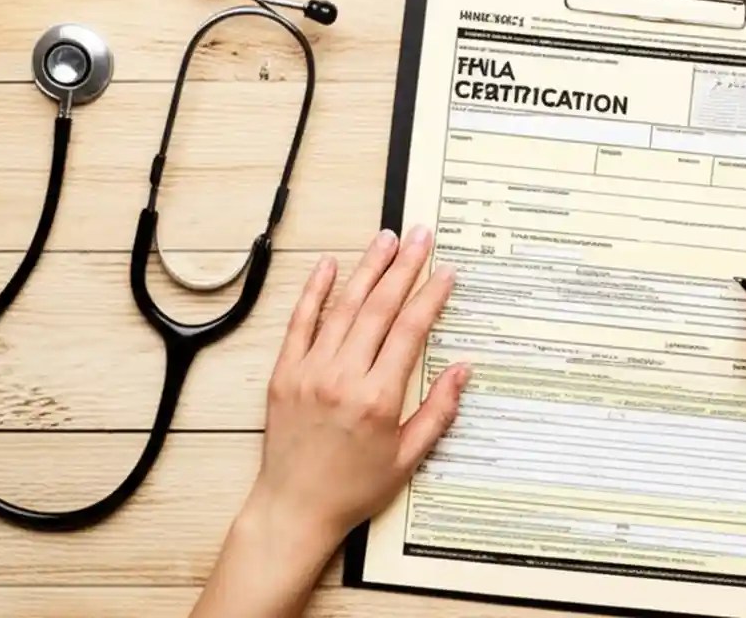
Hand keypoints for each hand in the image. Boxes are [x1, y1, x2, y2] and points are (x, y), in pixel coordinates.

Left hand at [241, 225, 468, 558]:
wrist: (294, 508)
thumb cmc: (352, 488)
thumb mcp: (407, 458)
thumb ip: (438, 411)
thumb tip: (462, 371)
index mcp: (377, 398)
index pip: (409, 331)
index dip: (430, 296)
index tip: (444, 273)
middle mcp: (342, 377)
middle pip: (379, 308)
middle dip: (403, 267)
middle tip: (419, 237)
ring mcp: (309, 371)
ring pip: (343, 307)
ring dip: (367, 269)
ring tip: (385, 240)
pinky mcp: (284, 373)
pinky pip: (300, 322)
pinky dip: (314, 291)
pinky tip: (328, 265)